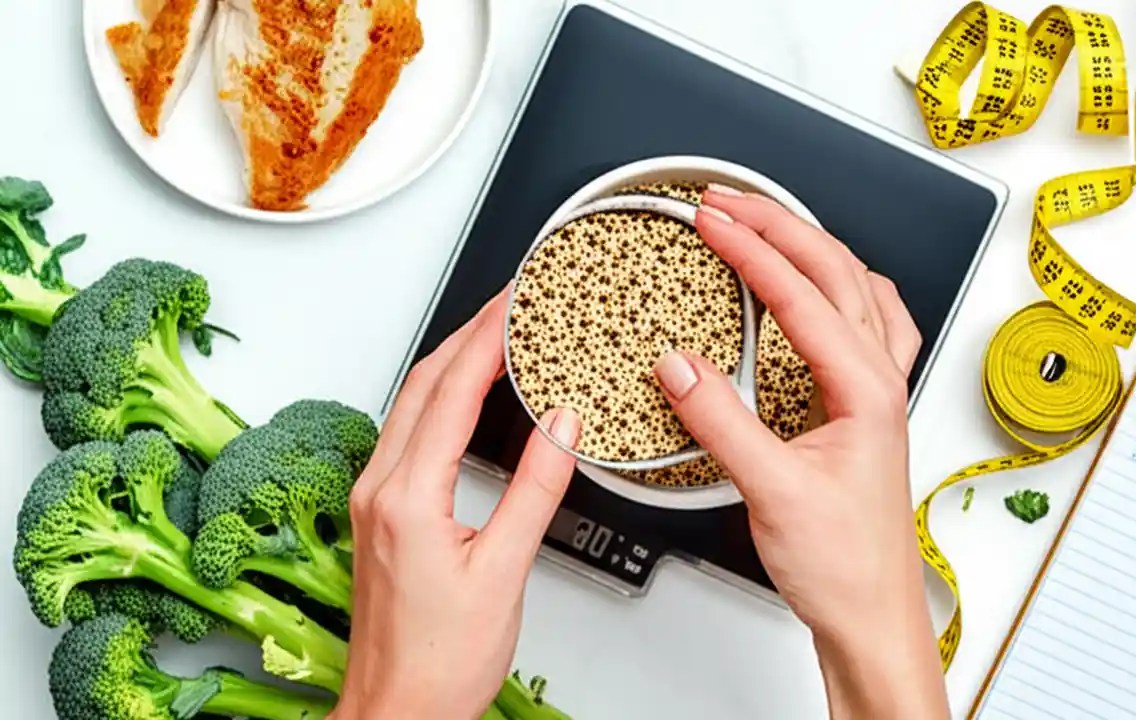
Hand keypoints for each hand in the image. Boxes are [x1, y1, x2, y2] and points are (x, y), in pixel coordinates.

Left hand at [331, 291, 580, 719]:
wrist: (397, 712)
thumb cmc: (440, 661)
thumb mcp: (504, 570)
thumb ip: (535, 489)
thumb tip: (561, 426)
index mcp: (407, 497)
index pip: (451, 391)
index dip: (486, 337)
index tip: (515, 302)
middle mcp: (380, 488)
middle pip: (422, 381)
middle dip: (467, 331)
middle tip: (510, 300)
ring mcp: (374, 498)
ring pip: (410, 401)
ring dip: (451, 359)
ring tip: (495, 332)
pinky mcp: (380, 511)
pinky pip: (408, 430)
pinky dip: (440, 396)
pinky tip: (466, 393)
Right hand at [652, 186, 946, 719]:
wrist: (871, 612)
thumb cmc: (842, 563)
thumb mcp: (772, 492)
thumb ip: (723, 423)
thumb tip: (680, 367)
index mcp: (866, 389)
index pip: (803, 297)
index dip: (753, 252)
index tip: (712, 222)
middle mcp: (880, 380)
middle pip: (836, 272)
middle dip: (779, 226)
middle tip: (727, 202)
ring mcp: (877, 391)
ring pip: (856, 288)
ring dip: (810, 246)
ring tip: (766, 223)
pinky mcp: (864, 407)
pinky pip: (866, 323)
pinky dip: (837, 288)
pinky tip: (822, 290)